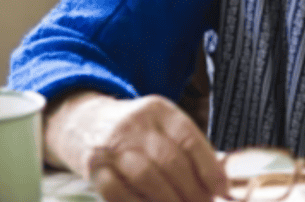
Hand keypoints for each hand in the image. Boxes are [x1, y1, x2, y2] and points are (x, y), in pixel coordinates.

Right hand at [44, 91, 226, 201]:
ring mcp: (111, 145)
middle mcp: (135, 124)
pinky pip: (117, 192)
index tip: (221, 190)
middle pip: (170, 160)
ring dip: (168, 200)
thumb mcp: (161, 126)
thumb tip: (218, 183)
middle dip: (191, 189)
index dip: (209, 168)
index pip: (190, 139)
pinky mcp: (93, 167)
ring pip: (146, 176)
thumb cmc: (135, 131)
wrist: (83, 122)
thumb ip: (187, 149)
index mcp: (160, 111)